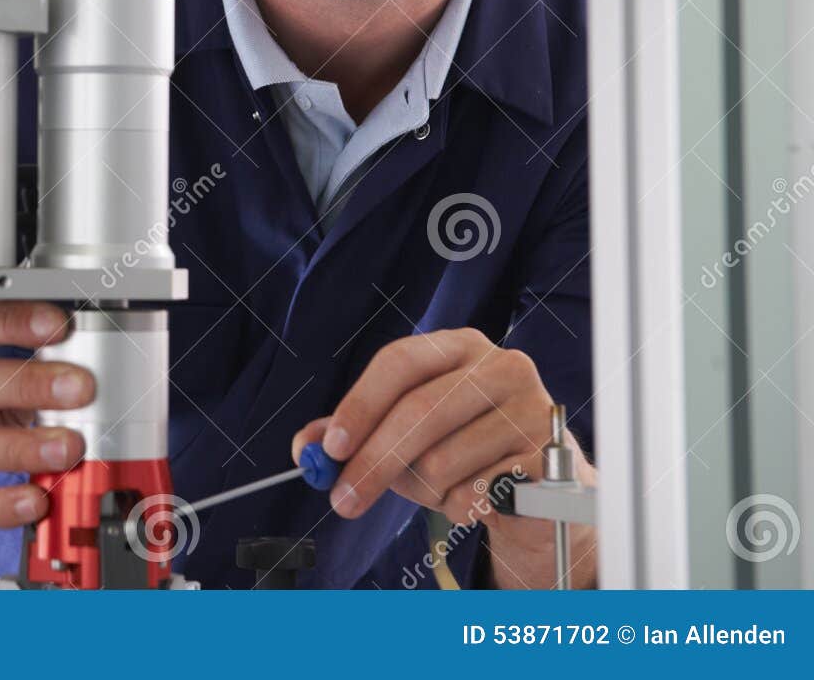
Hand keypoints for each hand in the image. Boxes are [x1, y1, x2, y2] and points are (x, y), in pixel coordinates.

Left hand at [291, 327, 596, 588]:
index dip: (360, 404)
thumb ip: (354, 434)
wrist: (539, 487)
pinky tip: (475, 498)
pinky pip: (476, 494)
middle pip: (418, 412)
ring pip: (443, 461)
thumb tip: (305, 447)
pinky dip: (460, 508)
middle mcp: (500, 367)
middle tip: (342, 500)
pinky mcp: (549, 458)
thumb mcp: (404, 433)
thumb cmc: (463, 448)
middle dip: (372, 463)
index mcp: (458, 347)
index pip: (399, 362)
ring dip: (426, 491)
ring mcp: (531, 409)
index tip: (332, 447)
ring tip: (441, 487)